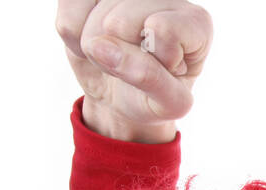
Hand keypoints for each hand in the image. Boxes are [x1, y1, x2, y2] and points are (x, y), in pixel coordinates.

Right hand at [56, 0, 211, 142]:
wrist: (122, 95)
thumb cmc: (153, 99)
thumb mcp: (166, 104)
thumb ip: (149, 79)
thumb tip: (102, 47)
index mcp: (196, 23)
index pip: (162, 30)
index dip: (154, 60)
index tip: (165, 70)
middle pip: (121, 21)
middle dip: (118, 56)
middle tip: (131, 67)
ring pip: (94, 13)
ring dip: (94, 48)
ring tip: (113, 57)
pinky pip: (69, 4)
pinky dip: (72, 34)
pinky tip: (92, 43)